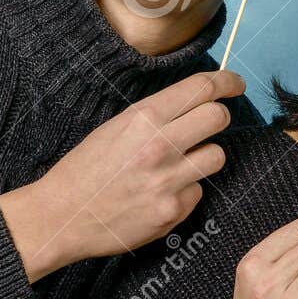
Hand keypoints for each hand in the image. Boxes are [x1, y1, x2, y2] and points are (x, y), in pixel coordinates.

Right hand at [0, 70, 245, 282]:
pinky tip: (160, 194)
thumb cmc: (86, 169)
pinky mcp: (173, 210)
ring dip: (203, 156)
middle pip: (219, 117)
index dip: (226, 82)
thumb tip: (195, 104)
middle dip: (218, 117)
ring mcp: (169, 180)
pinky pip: (198, 191)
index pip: (201, 89)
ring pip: (217, 156)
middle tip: (208, 124)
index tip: (236, 84)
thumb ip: (157, 116)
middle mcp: (160, 145)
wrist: (61, 216)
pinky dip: (185, 190)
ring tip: (177, 164)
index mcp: (144, 118)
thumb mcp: (116, 128)